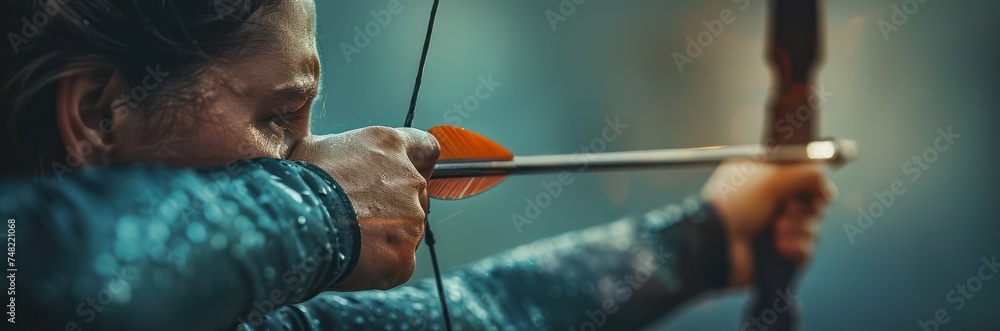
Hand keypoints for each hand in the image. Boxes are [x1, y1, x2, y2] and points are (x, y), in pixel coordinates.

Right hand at [289, 126, 439, 289]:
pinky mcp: (404, 254)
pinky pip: (400, 261)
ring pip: (408, 230)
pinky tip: (355, 260)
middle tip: (360, 215)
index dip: (417, 161)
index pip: (425, 147)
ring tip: (350, 239)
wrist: (293, 222)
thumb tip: (338, 158)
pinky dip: (381, 263)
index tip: (406, 172)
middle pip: (416, 193)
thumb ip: (344, 150)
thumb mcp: (316, 147)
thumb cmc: (299, 182)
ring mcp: (411, 219)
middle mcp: (409, 179)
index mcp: (389, 146)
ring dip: (386, 235)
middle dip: (394, 204)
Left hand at [701, 161, 836, 285]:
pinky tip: (779, 248)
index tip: (816, 189)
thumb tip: (824, 178)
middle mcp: (770, 203)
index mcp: (763, 179)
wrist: (715, 246)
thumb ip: (804, 172)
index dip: (812, 184)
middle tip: (787, 209)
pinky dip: (796, 248)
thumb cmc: (735, 205)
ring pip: (811, 227)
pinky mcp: (778, 254)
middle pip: (812, 202)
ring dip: (798, 227)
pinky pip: (806, 250)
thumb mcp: (770, 178)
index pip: (801, 177)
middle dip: (806, 207)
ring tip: (776, 229)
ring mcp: (774, 230)